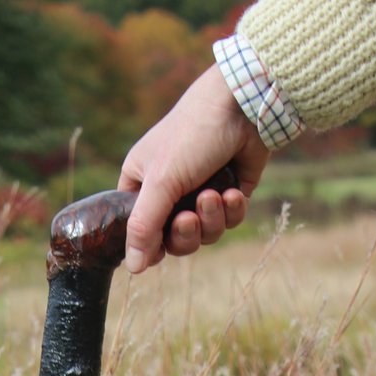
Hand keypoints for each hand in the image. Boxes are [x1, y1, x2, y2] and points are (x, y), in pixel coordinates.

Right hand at [118, 64, 271, 274]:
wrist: (242, 106)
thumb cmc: (192, 135)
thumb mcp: (160, 182)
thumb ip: (143, 227)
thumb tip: (133, 269)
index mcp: (142, 183)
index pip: (138, 231)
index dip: (151, 245)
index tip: (160, 249)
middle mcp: (169, 190)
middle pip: (173, 240)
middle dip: (185, 233)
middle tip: (190, 218)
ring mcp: (201, 192)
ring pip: (204, 234)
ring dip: (211, 220)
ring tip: (215, 195)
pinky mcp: (230, 193)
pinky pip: (228, 221)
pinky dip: (232, 210)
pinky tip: (234, 191)